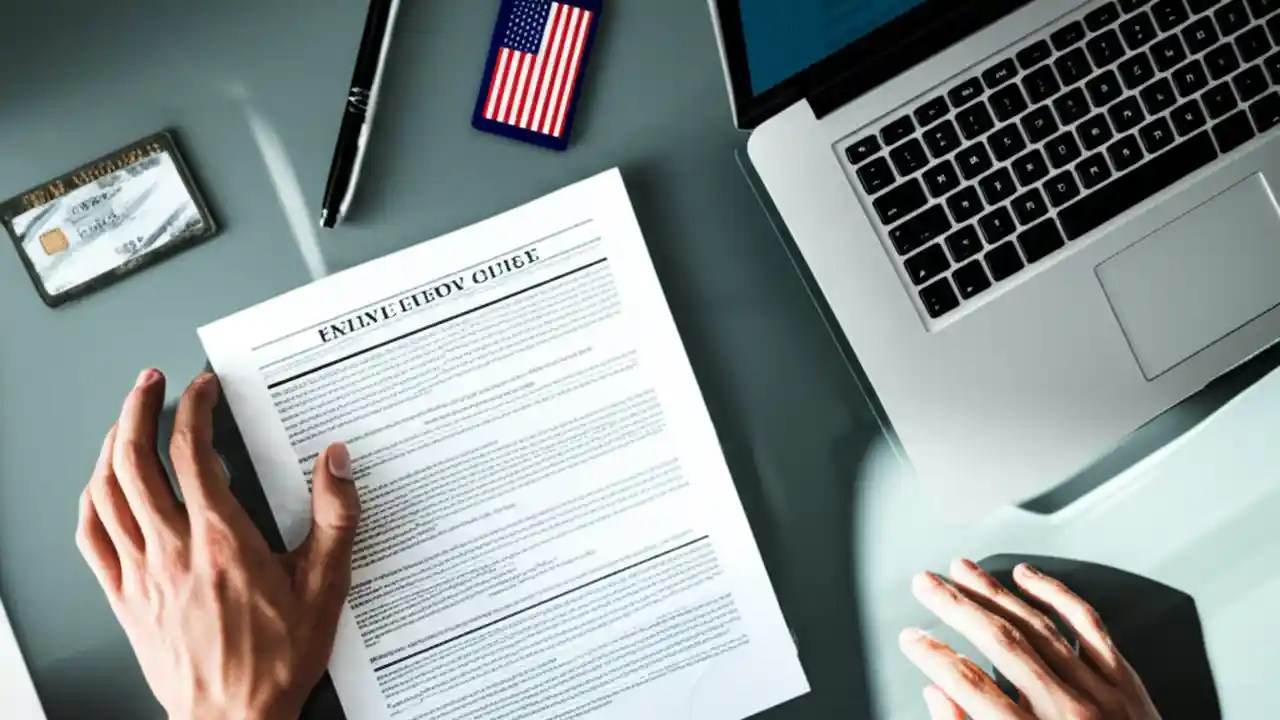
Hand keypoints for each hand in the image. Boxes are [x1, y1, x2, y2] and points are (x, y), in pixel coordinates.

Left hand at [75, 369, 361, 719]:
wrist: (233, 719)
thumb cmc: (276, 660)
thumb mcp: (326, 587)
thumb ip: (336, 518)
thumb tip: (337, 462)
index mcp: (222, 541)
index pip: (193, 453)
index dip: (194, 408)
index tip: (203, 388)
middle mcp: (173, 550)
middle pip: (134, 460)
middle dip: (137, 409)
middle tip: (150, 382)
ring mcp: (141, 573)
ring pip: (106, 492)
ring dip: (110, 445)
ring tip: (123, 420)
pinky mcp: (124, 597)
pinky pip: (91, 537)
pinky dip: (92, 499)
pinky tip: (100, 485)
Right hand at [899, 559, 1160, 719]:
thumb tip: (936, 693)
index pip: (970, 685)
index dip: (933, 656)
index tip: (910, 637)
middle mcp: (1069, 712)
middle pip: (1001, 642)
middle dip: (955, 606)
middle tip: (924, 582)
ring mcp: (1102, 694)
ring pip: (1038, 626)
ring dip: (994, 592)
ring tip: (961, 569)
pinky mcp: (1127, 684)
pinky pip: (1088, 624)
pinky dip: (1055, 595)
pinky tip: (1026, 576)